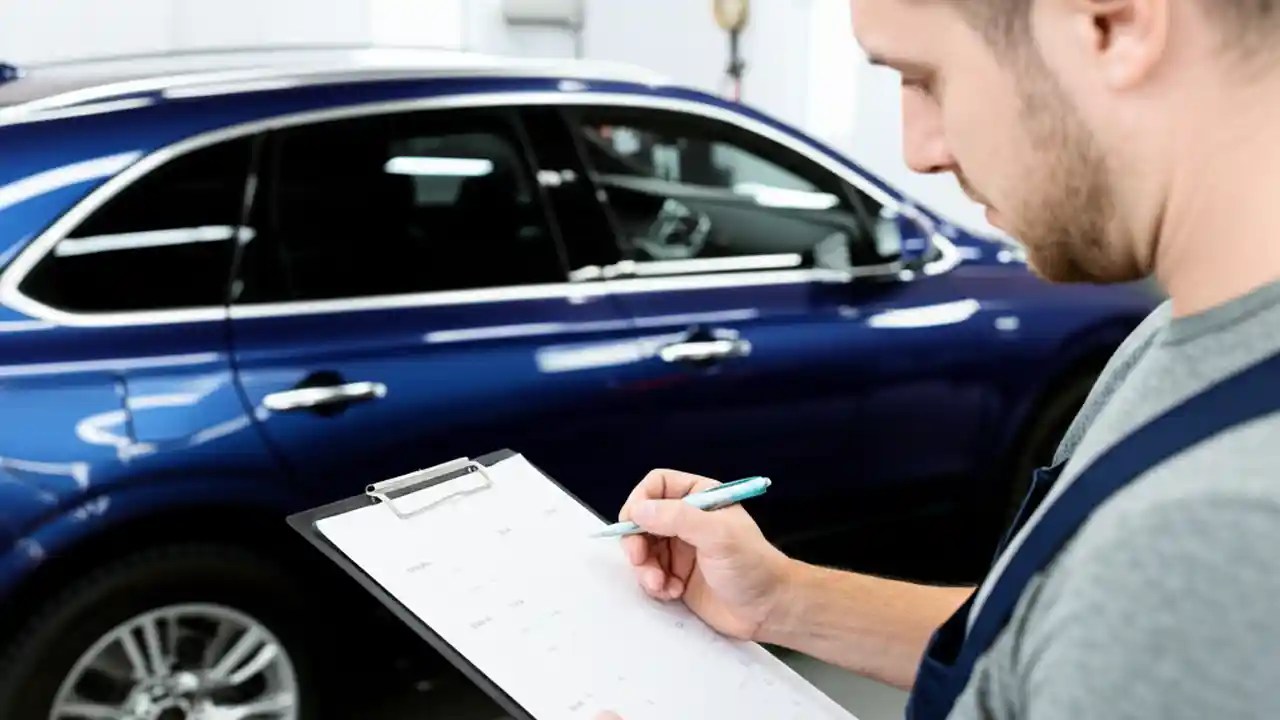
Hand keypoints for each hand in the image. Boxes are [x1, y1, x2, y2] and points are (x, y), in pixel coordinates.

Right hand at [616, 468, 793, 640]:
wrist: (768, 610)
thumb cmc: (750, 565)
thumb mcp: (717, 536)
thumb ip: (677, 518)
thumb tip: (637, 510)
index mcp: (700, 497)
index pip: (658, 485)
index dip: (640, 501)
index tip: (633, 523)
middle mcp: (687, 520)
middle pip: (642, 519)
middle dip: (637, 541)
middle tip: (639, 561)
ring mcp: (681, 549)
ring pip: (643, 549)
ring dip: (645, 568)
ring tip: (661, 585)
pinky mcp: (677, 576)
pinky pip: (650, 574)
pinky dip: (654, 584)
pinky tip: (673, 593)